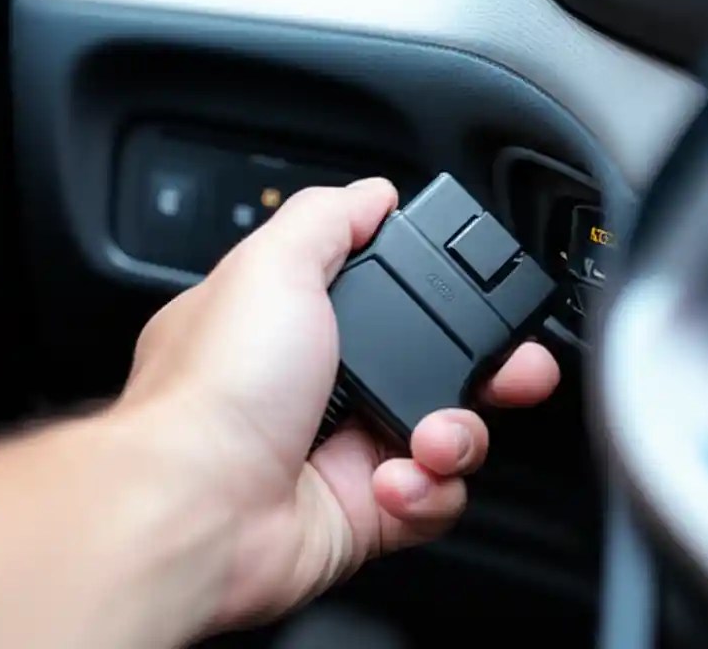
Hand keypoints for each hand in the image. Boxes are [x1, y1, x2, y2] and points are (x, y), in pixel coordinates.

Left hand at [116, 178, 558, 630]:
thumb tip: (372, 194)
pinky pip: (432, 499)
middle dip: (489, 372)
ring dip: (458, 437)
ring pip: (448, 438)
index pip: (393, 301)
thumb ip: (328, 220)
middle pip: (436, 370)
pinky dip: (427, 492)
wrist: (196, 511)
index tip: (481, 303)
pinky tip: (394, 483)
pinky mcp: (363, 514)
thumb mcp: (271, 266)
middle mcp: (321, 388)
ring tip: (430, 440)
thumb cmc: (214, 392)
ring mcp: (344, 453)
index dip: (445, 300)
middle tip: (511, 374)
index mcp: (296, 325)